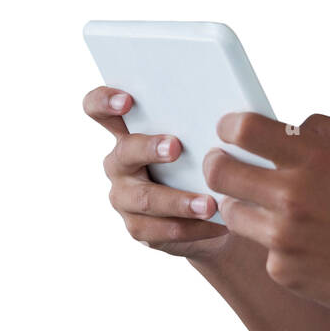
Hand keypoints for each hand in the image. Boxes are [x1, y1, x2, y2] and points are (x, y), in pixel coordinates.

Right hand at [83, 86, 231, 261]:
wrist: (213, 211)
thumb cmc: (205, 161)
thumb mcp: (202, 138)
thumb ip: (200, 123)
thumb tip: (231, 113)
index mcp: (130, 131)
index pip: (98, 108)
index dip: (104, 101)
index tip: (127, 100)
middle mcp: (121, 162)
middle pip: (125, 152)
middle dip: (149, 148)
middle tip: (175, 147)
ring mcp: (125, 196)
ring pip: (145, 198)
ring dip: (178, 201)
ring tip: (209, 204)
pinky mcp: (138, 228)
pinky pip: (159, 230)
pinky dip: (190, 227)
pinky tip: (215, 223)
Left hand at [203, 112, 329, 321]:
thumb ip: (328, 128)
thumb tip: (289, 124)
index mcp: (317, 158)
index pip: (245, 130)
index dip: (229, 127)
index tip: (229, 131)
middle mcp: (294, 196)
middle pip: (221, 172)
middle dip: (218, 164)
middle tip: (224, 166)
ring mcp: (285, 237)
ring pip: (232, 212)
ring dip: (243, 205)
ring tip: (272, 207)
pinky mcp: (283, 271)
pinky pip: (262, 249)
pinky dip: (278, 245)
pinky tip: (311, 246)